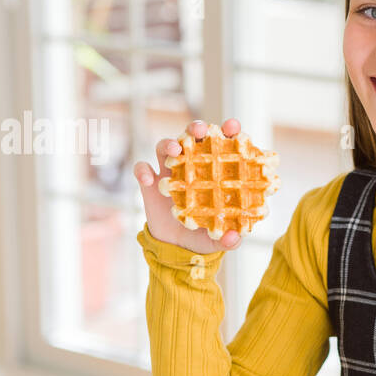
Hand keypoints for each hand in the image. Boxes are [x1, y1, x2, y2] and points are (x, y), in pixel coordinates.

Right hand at [134, 118, 244, 252]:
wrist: (176, 249)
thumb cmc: (204, 237)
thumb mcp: (220, 240)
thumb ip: (230, 240)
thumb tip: (234, 238)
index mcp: (215, 172)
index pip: (223, 144)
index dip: (228, 131)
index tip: (233, 126)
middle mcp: (192, 166)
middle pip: (192, 137)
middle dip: (196, 128)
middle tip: (200, 131)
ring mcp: (169, 173)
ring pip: (165, 146)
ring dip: (169, 143)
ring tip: (175, 150)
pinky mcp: (149, 184)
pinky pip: (141, 169)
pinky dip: (142, 170)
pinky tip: (148, 179)